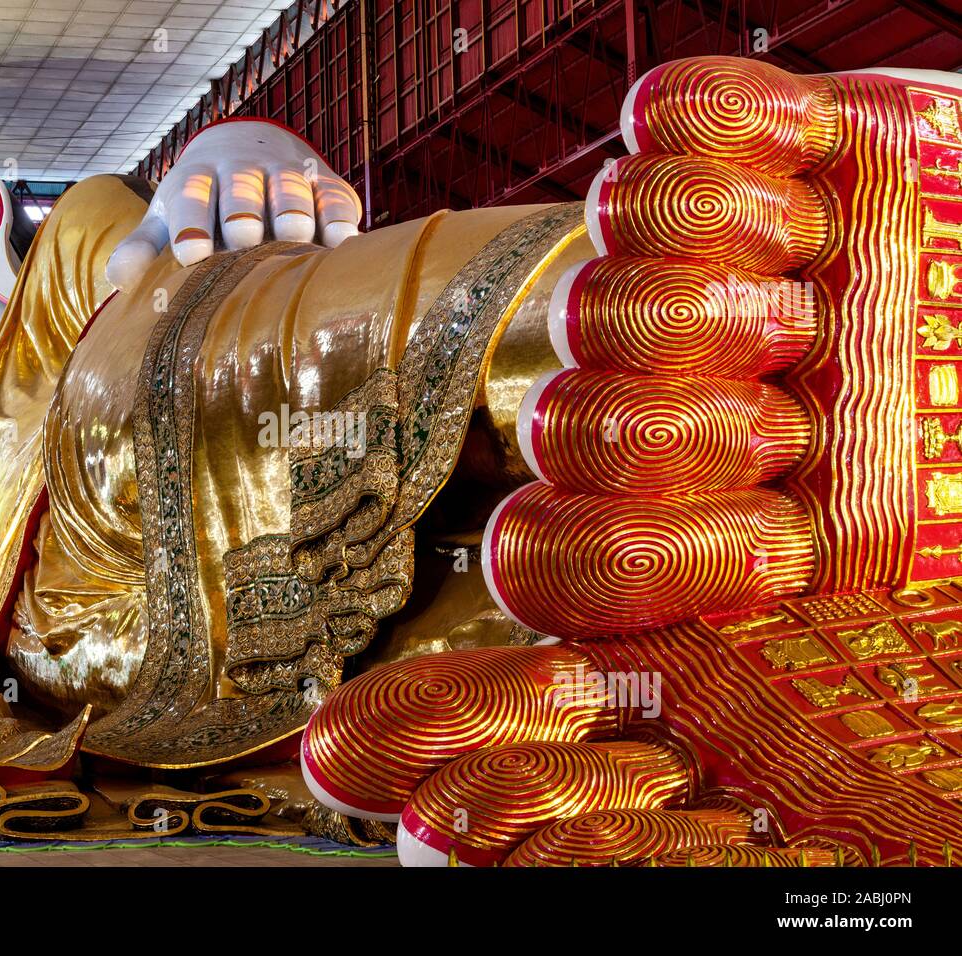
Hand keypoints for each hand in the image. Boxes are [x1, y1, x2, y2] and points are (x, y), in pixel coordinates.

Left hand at [106, 118, 361, 290]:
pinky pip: (336, 197)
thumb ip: (142, 248)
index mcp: (196, 181)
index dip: (190, 223)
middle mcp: (241, 171)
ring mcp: (286, 174)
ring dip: (293, 214)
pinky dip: (340, 219)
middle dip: (243, 214)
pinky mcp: (326, 184)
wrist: (248, 150)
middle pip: (242, 191)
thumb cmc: (200, 204)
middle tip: (245, 242)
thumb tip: (119, 279)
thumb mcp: (166, 219)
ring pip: (290, 190)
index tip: (192, 253)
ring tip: (295, 242)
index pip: (190, 197)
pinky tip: (342, 244)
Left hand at [304, 56, 961, 865]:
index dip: (606, 570)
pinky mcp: (799, 169)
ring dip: (692, 305)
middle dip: (665, 440)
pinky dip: (715, 130)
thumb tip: (438, 838)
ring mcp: (733, 297)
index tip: (753, 566)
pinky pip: (681, 119)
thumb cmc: (959, 660)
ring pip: (602, 281)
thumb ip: (644, 838)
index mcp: (699, 564)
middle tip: (794, 451)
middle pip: (567, 424)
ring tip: (807, 323)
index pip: (546, 565)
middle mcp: (693, 432)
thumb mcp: (849, 784)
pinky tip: (795, 171)